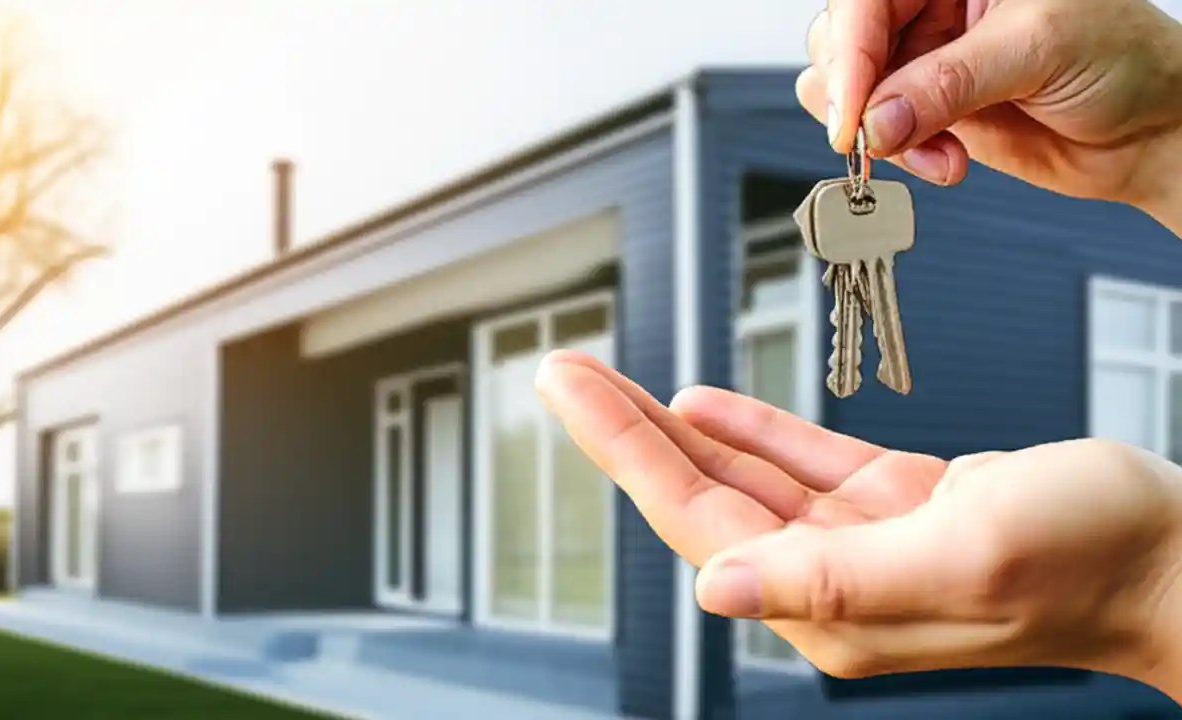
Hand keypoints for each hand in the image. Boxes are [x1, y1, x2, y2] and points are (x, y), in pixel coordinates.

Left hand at [535, 350, 1181, 701]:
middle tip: (565, 369)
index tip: (567, 386)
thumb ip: (833, 577)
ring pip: (742, 473)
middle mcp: (831, 577)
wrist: (1177, 553)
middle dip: (626, 428)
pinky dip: (750, 428)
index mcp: (831, 600)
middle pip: (700, 493)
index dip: (623, 446)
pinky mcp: (896, 506)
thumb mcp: (960, 557)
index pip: (695, 517)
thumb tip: (715, 589)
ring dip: (673, 425)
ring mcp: (860, 540)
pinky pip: (800, 461)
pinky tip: (702, 403)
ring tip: (611, 379)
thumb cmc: (1093, 558)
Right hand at [798, 0, 1181, 233]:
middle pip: (845, 39)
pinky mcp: (926, 109)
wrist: (1150, 130)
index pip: (868, 0)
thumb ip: (949, 83)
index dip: (851, 50)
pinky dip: (898, 155)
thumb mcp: (1037, 49)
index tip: (853, 109)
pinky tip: (944, 161)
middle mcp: (934, 6)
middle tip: (875, 136)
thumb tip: (877, 120)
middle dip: (856, 95)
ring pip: (851, 91)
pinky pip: (877, 131)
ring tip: (933, 152)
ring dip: (879, 134)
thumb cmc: (1124, 59)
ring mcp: (927, 59)